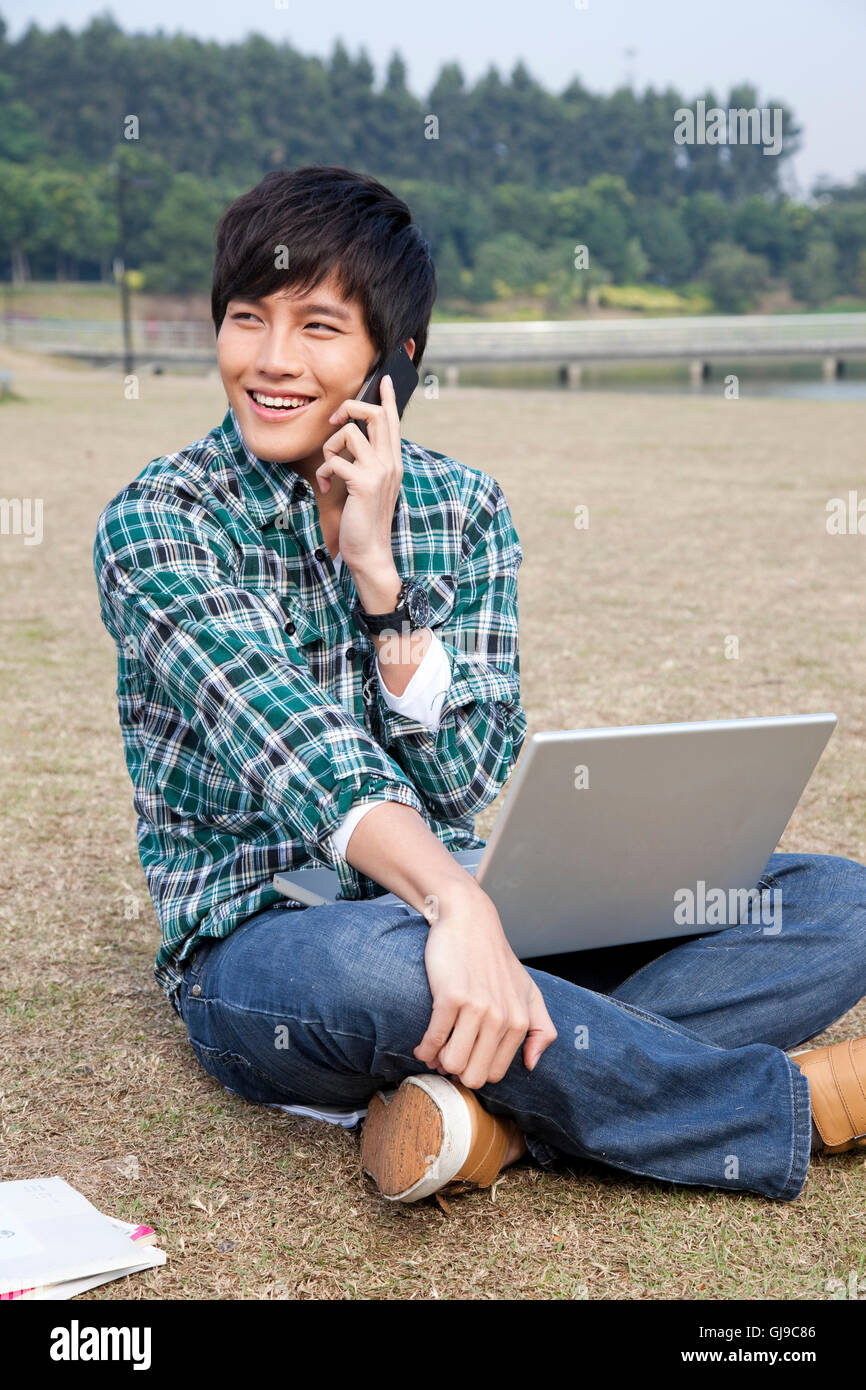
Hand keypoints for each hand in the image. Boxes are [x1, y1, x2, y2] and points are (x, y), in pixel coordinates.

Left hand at [317, 373, 401, 576]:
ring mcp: (379, 472)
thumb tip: (351, 440)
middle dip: (349, 409)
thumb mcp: (370, 486)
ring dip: (330, 447)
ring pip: (350, 432)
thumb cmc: (364, 520)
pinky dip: (323, 472)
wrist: (370, 552)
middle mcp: (390, 463)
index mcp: (393, 462)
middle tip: (334, 421)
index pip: (393, 421)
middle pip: (374, 415)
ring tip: (329, 469)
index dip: (387, 398)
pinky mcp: (363, 484)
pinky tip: (324, 487)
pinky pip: (335, 461)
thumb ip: (366, 463)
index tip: (383, 379)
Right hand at [413, 891, 557, 1088]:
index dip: (475, 1071)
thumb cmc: (495, 958)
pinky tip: (422, 1045)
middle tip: (447, 1056)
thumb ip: (541, 1028)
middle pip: (473, 1074)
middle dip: (457, 1071)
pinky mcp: (450, 997)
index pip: (495, 1074)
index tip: (465, 1059)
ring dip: (438, 1061)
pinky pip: (433, 1040)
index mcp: (520, 1021)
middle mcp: (501, 1017)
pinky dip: (424, 1049)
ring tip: (435, 1050)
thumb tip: (531, 1065)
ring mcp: (476, 1007)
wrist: (469, 920)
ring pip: (452, 1063)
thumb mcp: (529, 991)